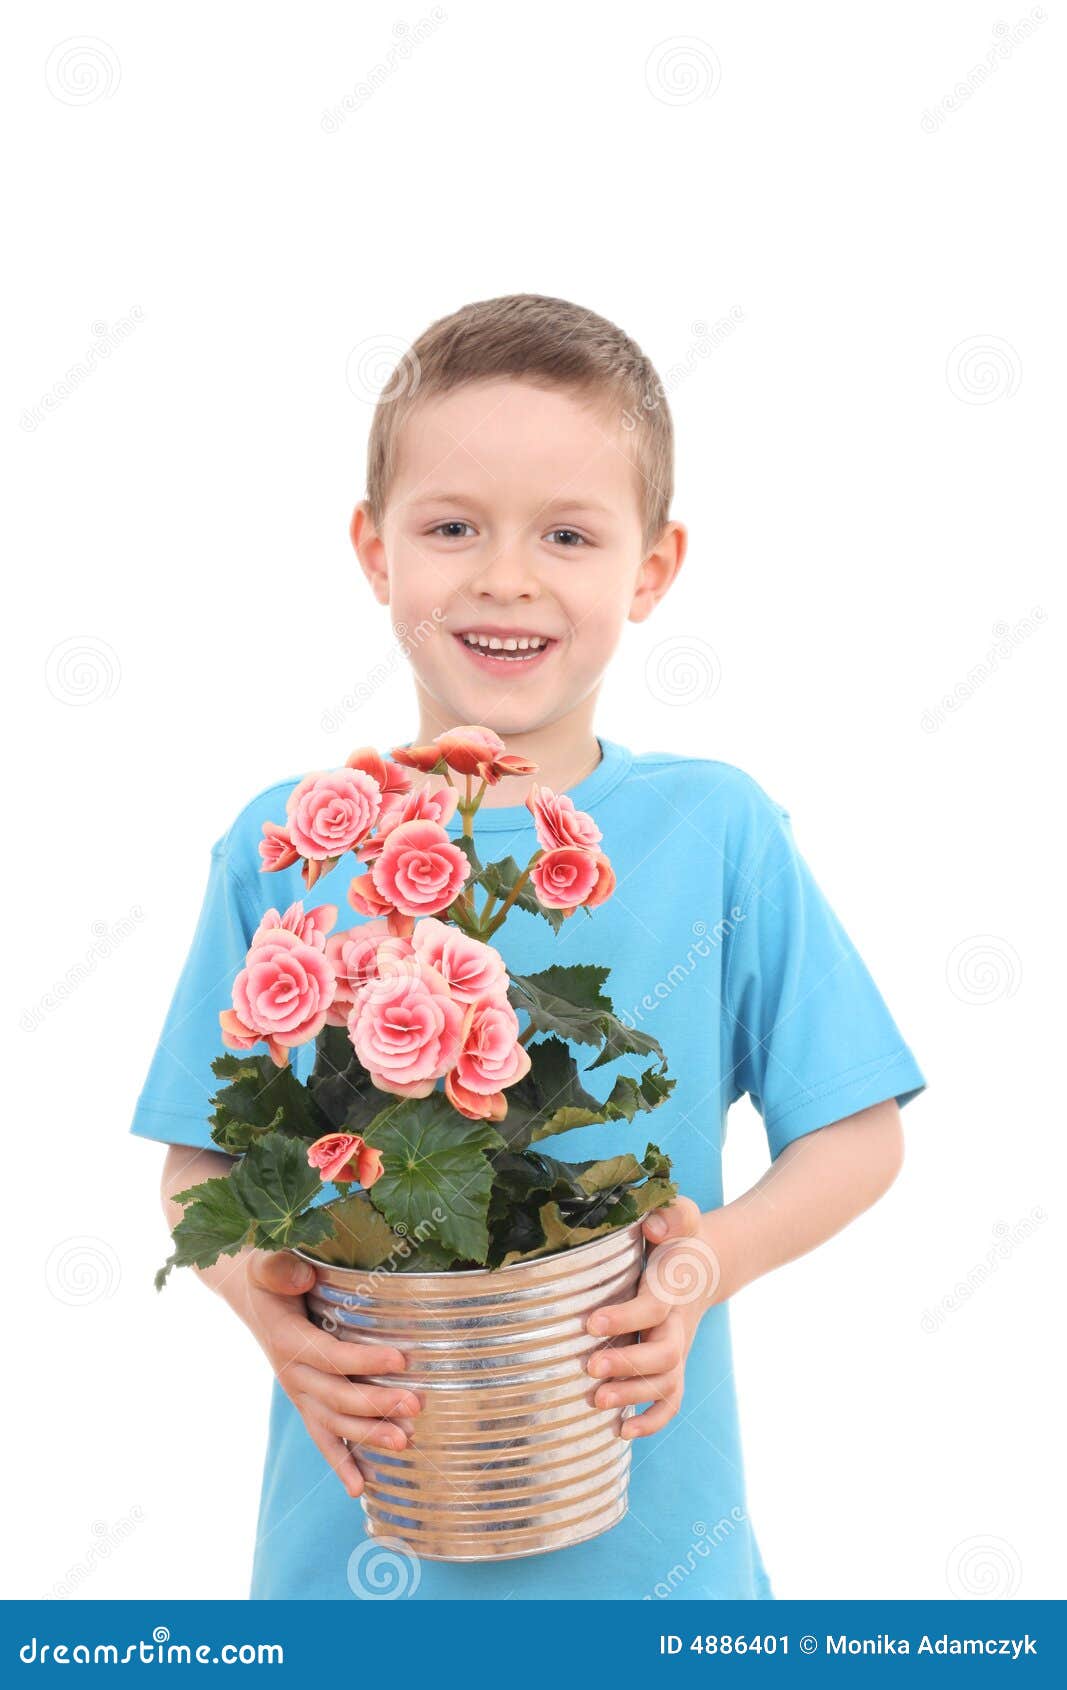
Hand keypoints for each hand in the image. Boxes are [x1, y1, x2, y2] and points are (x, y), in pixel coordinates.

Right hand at [232, 1249, 420, 1497]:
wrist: (248, 1292)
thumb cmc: (268, 1274)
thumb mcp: (267, 1263)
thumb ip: (280, 1267)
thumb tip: (304, 1276)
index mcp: (287, 1339)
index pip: (331, 1356)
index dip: (364, 1361)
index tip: (401, 1360)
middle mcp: (292, 1374)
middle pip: (338, 1397)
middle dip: (377, 1405)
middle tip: (416, 1405)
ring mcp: (300, 1392)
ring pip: (334, 1424)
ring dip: (369, 1437)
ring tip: (405, 1443)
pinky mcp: (306, 1401)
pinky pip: (323, 1438)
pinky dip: (340, 1463)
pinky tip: (360, 1488)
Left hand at [584, 1195, 716, 1439]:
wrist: (704, 1263)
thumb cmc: (679, 1238)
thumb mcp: (680, 1215)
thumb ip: (672, 1215)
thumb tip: (653, 1225)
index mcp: (673, 1287)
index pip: (652, 1307)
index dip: (624, 1318)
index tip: (589, 1322)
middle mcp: (678, 1323)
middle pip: (664, 1355)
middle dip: (628, 1366)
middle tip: (589, 1368)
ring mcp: (677, 1348)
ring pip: (665, 1383)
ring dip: (631, 1396)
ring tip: (595, 1401)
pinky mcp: (671, 1365)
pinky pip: (670, 1402)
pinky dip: (651, 1421)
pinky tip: (621, 1432)